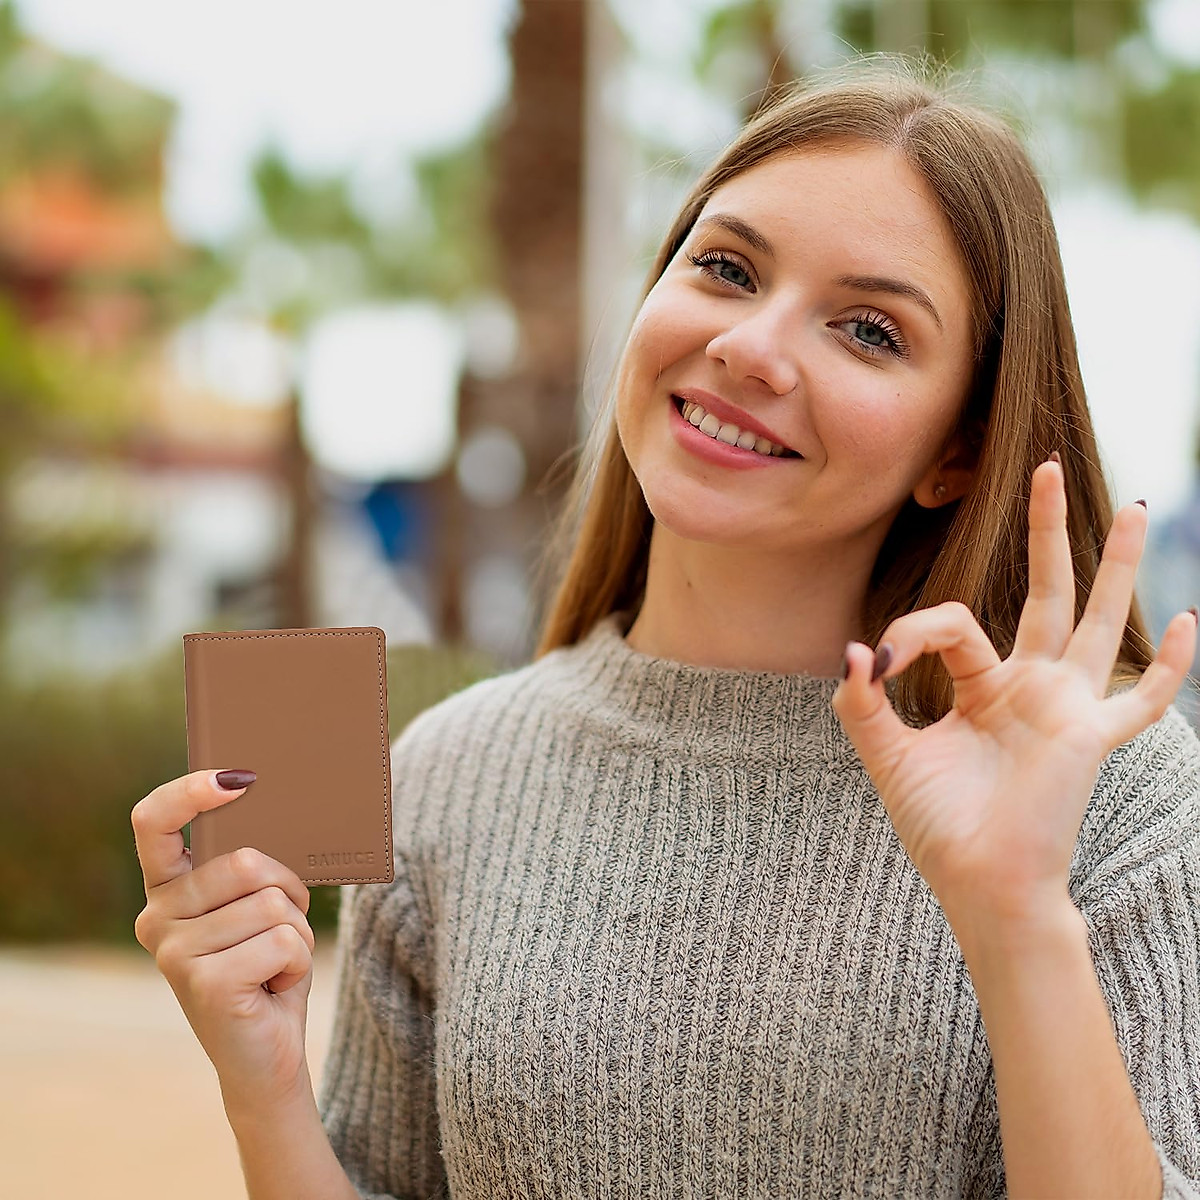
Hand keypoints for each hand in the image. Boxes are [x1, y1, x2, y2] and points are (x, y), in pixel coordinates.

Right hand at [132, 770, 315, 1104]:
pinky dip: (299, 961)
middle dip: (286, 890)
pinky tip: (274, 986)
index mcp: (166, 889)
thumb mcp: (259, 903)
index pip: (151, 821)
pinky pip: (285, 939)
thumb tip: (274, 801)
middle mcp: (156, 918)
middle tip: (279, 927)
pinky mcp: (204, 984)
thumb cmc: (269, 965)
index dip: (189, 791)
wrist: (269, 1054)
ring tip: (274, 962)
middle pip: (245, 861)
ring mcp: (174, 953)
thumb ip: (250, 863)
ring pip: (273, 902)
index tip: (237, 776)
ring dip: (297, 930)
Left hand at [831, 457, 1196, 929]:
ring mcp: (1066, 707)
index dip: (911, 631)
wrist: (978, 885)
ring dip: (1115, 564)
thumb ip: (863, 701)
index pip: (954, 622)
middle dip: (1047, 529)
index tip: (875, 663)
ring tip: (1136, 506)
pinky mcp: (1090, 737)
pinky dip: (1167, 667)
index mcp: (982, 686)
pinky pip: (1141, 700)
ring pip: (1096, 619)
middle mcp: (1029, 686)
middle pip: (1043, 590)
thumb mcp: (886, 755)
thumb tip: (854, 646)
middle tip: (1047, 466)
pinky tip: (1186, 621)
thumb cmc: (938, 826)